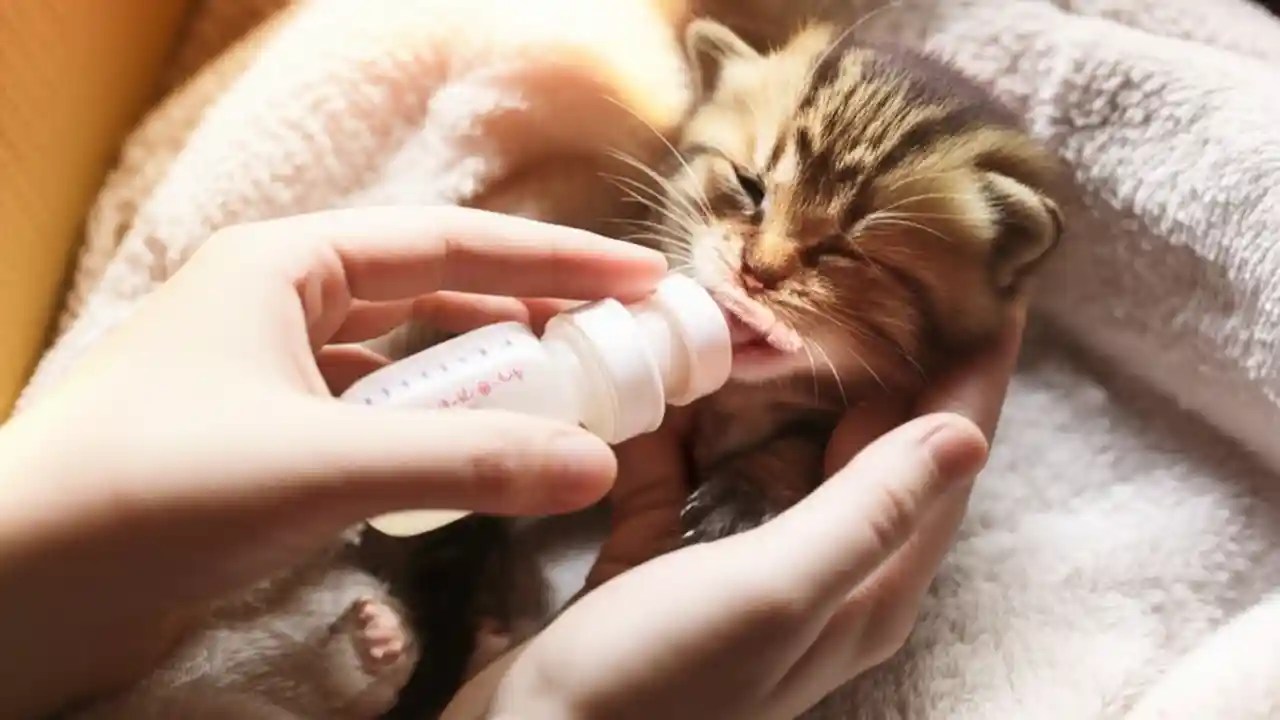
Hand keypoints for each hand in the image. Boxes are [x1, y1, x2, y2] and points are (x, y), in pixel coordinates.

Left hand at [0, 206, 665, 718]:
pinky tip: (472, 460)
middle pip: (431, 296)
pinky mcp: (262, 440)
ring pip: (403, 363)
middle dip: (524, 321)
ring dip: (479, 383)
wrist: (14, 585)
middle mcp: (277, 303)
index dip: (552, 261)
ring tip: (562, 401)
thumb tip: (594, 466)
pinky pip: (373, 419)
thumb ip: (467, 461)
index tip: (635, 277)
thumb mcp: (324, 465)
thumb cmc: (148, 492)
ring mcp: (267, 373)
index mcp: (284, 263)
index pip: (448, 245)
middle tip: (613, 346)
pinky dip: (430, 435)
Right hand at [447, 309, 1023, 719]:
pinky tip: (670, 367)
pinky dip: (687, 418)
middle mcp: (820, 573)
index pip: (947, 458)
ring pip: (781, 448)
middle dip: (887, 354)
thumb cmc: (655, 683)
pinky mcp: (667, 556)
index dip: (976, 371)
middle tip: (888, 258)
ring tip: (786, 290)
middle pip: (874, 443)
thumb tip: (967, 433)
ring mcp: (741, 564)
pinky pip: (693, 467)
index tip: (996, 278)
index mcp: (868, 585)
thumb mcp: (773, 591)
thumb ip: (868, 514)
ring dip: (780, 376)